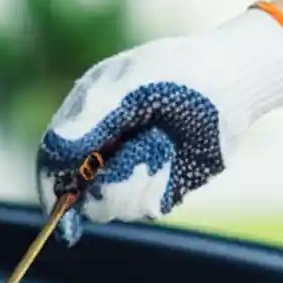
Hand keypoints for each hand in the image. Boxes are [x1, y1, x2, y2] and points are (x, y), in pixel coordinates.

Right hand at [37, 5, 282, 244]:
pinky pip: (147, 206)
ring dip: (138, 176)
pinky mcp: (159, 190)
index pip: (52, 161)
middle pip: (80, 194)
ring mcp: (130, 173)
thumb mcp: (128, 86)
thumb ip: (89, 117)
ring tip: (160, 143)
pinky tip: (173, 157)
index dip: (50, 186)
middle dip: (105, 179)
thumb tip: (55, 151)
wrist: (231, 83)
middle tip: (133, 150)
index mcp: (83, 121)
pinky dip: (160, 183)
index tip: (58, 208)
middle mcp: (101, 152)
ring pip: (114, 205)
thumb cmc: (176, 74)